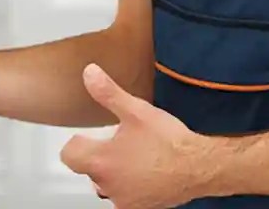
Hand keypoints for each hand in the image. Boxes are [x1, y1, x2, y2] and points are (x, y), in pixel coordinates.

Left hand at [60, 64, 213, 208]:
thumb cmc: (168, 142)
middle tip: (118, 142)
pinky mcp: (140, 208)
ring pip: (107, 185)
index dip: (78, 142)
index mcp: (101, 161)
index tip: (89, 136)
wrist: (199, 167)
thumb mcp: (136, 110)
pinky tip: (146, 171)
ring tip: (133, 156)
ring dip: (113, 172)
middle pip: (89, 170)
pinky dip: (130, 186)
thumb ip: (108, 93)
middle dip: (98, 156)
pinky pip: (126, 197)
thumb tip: (89, 73)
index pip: (69, 154)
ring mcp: (124, 200)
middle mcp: (108, 185)